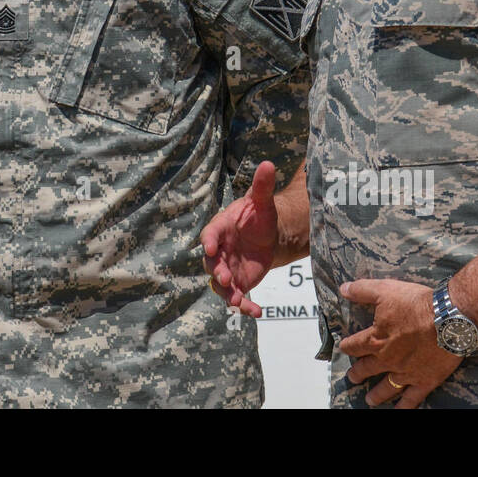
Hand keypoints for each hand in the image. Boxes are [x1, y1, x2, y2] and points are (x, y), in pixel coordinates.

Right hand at [200, 160, 277, 317]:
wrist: (268, 236)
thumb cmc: (259, 216)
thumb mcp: (262, 201)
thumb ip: (262, 186)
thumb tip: (268, 164)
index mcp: (220, 228)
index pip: (210, 233)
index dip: (208, 240)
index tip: (209, 247)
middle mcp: (219, 250)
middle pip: (211, 262)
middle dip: (216, 270)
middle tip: (225, 277)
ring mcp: (227, 268)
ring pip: (220, 284)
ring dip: (227, 293)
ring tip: (237, 301)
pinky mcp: (238, 283)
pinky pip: (237, 297)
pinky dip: (244, 306)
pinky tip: (256, 312)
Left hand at [338, 279, 462, 408]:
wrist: (449, 318)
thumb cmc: (417, 303)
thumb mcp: (385, 290)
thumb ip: (362, 290)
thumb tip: (343, 289)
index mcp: (375, 339)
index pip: (354, 346)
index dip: (347, 347)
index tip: (344, 349)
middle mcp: (388, 359)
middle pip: (367, 369)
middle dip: (358, 373)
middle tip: (353, 378)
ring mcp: (406, 372)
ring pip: (386, 388)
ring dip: (376, 395)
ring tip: (370, 400)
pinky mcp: (425, 380)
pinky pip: (412, 398)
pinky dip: (404, 406)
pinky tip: (398, 410)